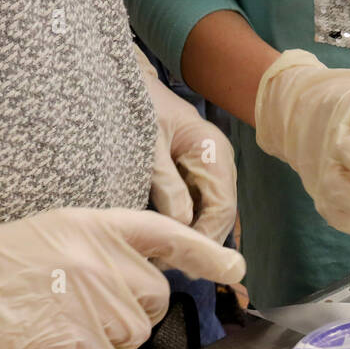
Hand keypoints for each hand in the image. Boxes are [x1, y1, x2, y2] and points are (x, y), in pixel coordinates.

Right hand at [0, 208, 244, 348]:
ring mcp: (94, 304)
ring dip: (102, 346)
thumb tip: (133, 283)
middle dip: (128, 316)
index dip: (203, 254)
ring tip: (53, 329)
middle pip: (153, 302)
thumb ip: (95, 251)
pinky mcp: (82, 346)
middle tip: (75, 313)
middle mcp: (102, 261)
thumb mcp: (45, 236)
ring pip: (132, 340)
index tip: (233, 268)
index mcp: (92, 226)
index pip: (164, 235)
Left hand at [137, 50, 237, 244]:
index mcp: (214, 154)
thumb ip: (164, 180)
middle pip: (219, 220)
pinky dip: (181, 228)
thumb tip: (181, 221)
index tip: (176, 255)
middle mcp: (218, 167)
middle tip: (163, 263)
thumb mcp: (147, 141)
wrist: (127, 84)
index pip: (222, 209)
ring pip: (207, 219)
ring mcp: (207, 175)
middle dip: (196, 243)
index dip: (204, 237)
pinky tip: (161, 240)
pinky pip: (194, 212)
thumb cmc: (138, 105)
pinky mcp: (192, 181)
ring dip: (188, 239)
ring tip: (160, 257)